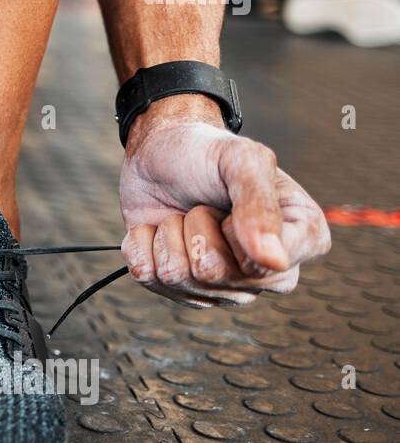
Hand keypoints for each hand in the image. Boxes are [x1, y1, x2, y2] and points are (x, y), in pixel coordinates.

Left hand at [119, 98, 330, 307]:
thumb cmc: (207, 154)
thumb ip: (260, 204)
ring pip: (178, 278)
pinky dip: (141, 243)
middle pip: (215, 275)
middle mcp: (266, 274)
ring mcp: (222, 287)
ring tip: (182, 214)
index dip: (237, 229)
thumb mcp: (242, 160)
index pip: (270, 265)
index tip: (234, 200)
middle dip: (196, 228)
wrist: (158, 153)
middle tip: (202, 205)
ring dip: (168, 234)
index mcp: (301, 239)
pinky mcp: (178, 288)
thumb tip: (274, 262)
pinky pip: (148, 277)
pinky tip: (156, 228)